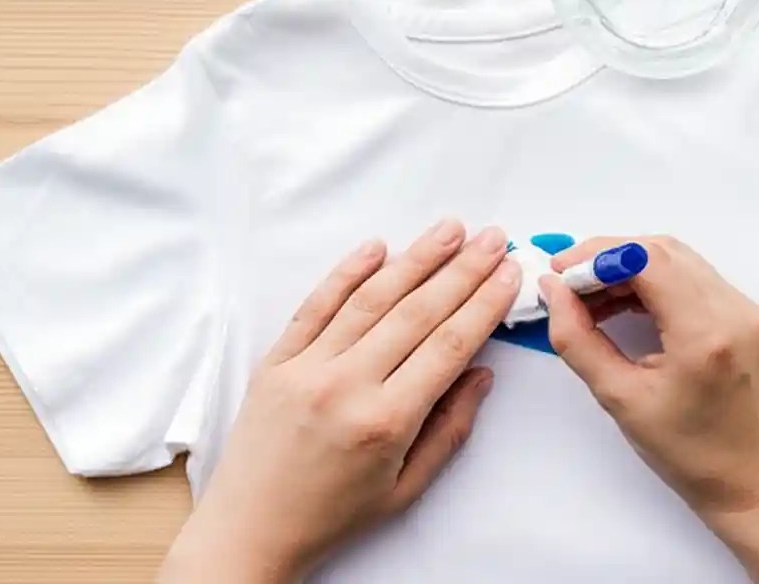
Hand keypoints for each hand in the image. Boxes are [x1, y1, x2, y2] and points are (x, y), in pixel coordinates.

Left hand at [159, 219, 520, 582]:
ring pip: (371, 299)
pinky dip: (347, 273)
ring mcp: (307, 368)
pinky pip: (316, 306)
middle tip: (491, 238)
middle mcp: (346, 386)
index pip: (449, 345)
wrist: (251, 529)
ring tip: (449, 229)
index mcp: (386, 421)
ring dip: (415, 258)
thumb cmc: (333, 515)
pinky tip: (377, 247)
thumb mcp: (406, 488)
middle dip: (462, 270)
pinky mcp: (276, 361)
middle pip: (417, 312)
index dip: (484, 304)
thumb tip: (480, 374)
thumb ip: (449, 429)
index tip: (508, 274)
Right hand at [542, 236, 758, 583]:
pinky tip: (621, 303)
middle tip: (567, 281)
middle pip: (662, 251)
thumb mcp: (618, 397)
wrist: (743, 478)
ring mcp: (745, 309)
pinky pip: (692, 278)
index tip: (560, 272)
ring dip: (629, 267)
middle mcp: (733, 311)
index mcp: (705, 334)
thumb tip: (553, 291)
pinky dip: (653, 282)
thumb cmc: (683, 450)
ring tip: (587, 297)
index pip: (648, 260)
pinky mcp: (745, 314)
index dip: (598, 256)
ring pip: (677, 260)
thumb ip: (578, 338)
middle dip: (608, 257)